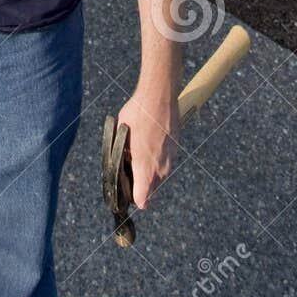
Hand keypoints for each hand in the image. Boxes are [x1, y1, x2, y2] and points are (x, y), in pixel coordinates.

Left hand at [116, 85, 178, 210]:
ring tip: (139, 150)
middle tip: (129, 165)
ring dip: (150, 168)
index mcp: (145, 168)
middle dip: (140, 181)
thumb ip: (121, 156)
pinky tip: (149, 140)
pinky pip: (165, 160)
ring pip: (159, 174)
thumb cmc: (137, 114)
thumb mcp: (120, 136)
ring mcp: (171, 158)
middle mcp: (161, 168)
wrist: (159, 95)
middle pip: (151, 188)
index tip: (126, 192)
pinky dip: (157, 156)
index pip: (142, 200)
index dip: (133, 199)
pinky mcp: (176, 147)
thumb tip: (121, 164)